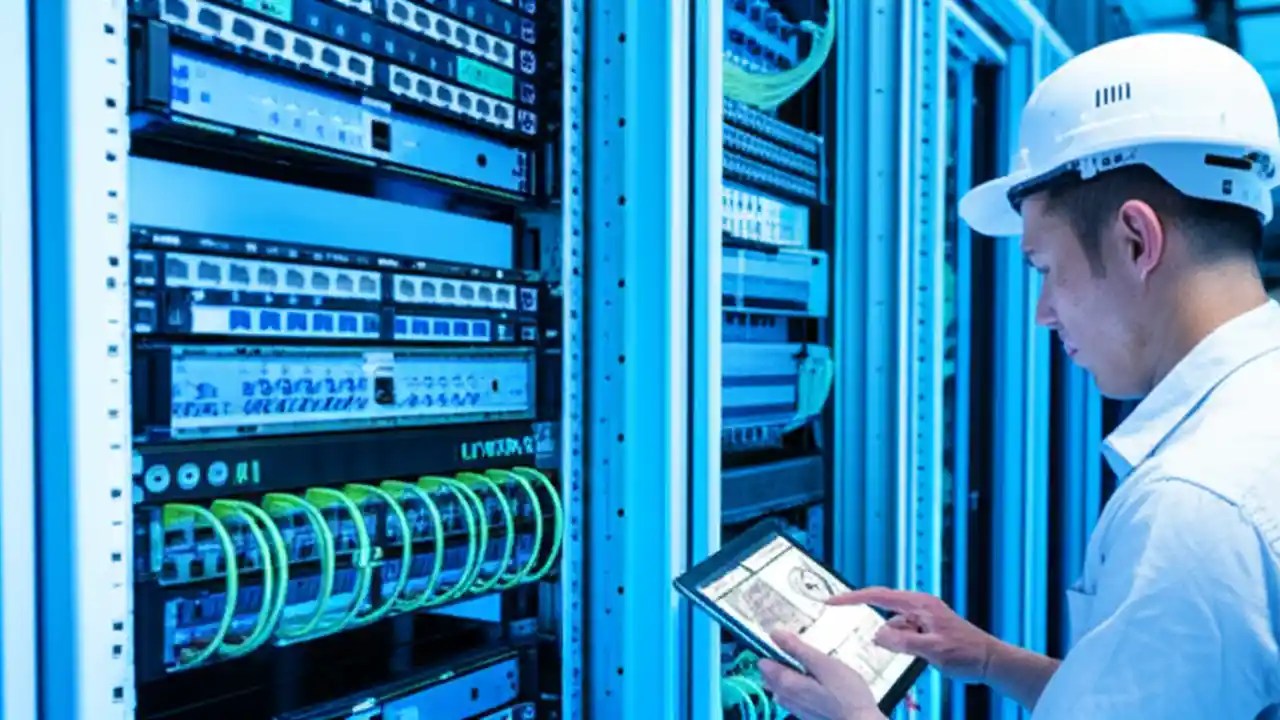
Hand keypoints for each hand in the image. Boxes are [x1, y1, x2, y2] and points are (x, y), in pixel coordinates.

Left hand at [757, 631, 886, 719]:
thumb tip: (775, 634)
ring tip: (793, 666)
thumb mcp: (823, 664)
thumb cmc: (846, 693)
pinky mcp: (807, 716)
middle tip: (782, 651)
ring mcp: (796, 709)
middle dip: (773, 665)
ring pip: (780, 691)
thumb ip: (798, 649)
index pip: (765, 666)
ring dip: (782, 678)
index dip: (767, 651)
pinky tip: (804, 685)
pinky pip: (791, 700)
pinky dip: (792, 689)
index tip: (772, 641)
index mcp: (787, 682)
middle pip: (770, 680)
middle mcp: (786, 698)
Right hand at [828, 587, 997, 683]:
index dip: (853, 598)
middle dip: (870, 619)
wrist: (990, 661)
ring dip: (894, 639)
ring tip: (918, 653)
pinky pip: (904, 634)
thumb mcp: (933, 650)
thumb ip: (904, 642)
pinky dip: (901, 643)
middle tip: (850, 624)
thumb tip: (878, 636)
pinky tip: (916, 655)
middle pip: (884, 608)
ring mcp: (923, 617)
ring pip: (894, 626)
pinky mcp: (926, 629)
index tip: (832, 601)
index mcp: (920, 604)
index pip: (879, 596)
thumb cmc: (967, 652)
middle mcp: (919, 606)